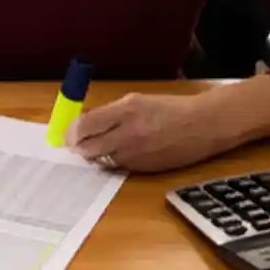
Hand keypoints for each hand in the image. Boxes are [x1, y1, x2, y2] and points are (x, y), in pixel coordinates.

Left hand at [66, 90, 231, 172]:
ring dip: (95, 155)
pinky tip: (117, 153)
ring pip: (101, 159)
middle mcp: (129, 133)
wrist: (203, 125)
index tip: (66, 133)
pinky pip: (118, 167)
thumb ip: (112, 112)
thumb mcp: (138, 101)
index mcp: (127, 109)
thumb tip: (85, 123)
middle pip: (89, 147)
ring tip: (96, 147)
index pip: (86, 124)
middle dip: (79, 147)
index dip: (72, 131)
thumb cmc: (170, 109)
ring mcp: (136, 153)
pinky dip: (113, 161)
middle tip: (75, 145)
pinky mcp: (144, 169)